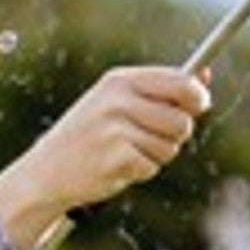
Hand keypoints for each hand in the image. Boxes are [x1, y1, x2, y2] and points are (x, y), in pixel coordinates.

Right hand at [0, 66, 210, 248]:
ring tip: (126, 153)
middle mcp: (117, 102)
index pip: (180, 82)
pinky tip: (116, 167)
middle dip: (174, 134)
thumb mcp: (116, 103)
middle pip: (182, 120)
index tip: (198, 106)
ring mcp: (115, 130)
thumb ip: (160, 91)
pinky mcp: (116, 158)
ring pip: (170, 147)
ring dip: (156, 156)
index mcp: (119, 81)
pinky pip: (152, 167)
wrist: (44, 173)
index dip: (197, 97)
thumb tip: (205, 75)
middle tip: (150, 138)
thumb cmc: (86, 137)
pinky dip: (140, 172)